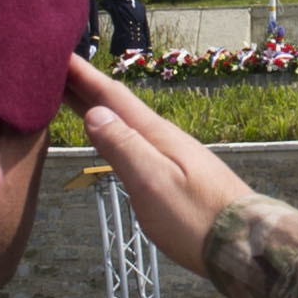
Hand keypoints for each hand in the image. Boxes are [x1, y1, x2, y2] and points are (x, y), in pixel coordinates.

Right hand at [66, 56, 254, 274]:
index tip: (58, 53)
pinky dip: (114, 129)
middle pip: (117, 105)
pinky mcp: (175, 171)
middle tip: (54, 68)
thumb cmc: (197, 218)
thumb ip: (123, 147)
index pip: (112, 96)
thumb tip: (93, 113)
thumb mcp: (153, 183)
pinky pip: (134, 138)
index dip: (83, 75)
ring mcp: (170, 153)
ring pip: (125, 121)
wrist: (243, 244)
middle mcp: (162, 137)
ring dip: (97, 106)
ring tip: (73, 95)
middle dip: (85, 85)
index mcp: (155, 134)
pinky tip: (111, 135)